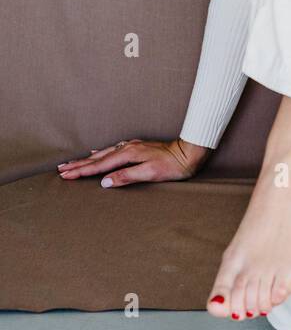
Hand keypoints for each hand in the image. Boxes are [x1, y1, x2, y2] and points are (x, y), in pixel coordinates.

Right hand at [56, 136, 211, 187]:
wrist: (189, 152)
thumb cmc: (172, 166)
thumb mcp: (150, 173)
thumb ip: (126, 177)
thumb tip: (105, 182)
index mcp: (128, 154)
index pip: (100, 165)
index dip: (82, 171)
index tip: (66, 175)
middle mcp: (127, 147)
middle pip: (98, 158)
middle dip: (79, 165)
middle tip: (61, 169)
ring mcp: (131, 146)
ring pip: (104, 153)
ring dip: (87, 159)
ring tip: (73, 162)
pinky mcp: (136, 147)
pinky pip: (112, 150)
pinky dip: (101, 154)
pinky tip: (97, 153)